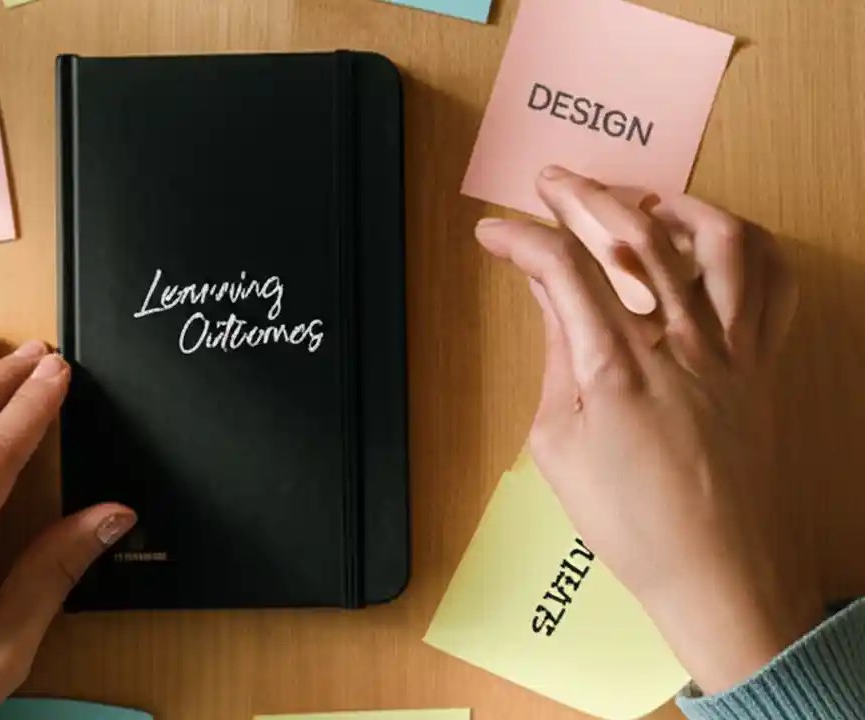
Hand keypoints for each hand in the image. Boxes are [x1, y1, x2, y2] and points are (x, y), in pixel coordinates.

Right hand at [476, 166, 818, 693]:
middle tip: (550, 181)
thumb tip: (547, 292)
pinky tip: (714, 241)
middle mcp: (680, 344)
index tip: (494, 232)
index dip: (520, 237)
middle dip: (583, 194)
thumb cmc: (630, 520)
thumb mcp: (558, 441)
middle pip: (634, 234)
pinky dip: (748, 244)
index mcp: (615, 368)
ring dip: (672, 202)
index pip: (563, 268)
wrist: (717, 569)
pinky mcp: (763, 362)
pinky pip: (775, 282)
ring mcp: (731, 348)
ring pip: (716, 239)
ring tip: (637, 200)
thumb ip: (557, 354)